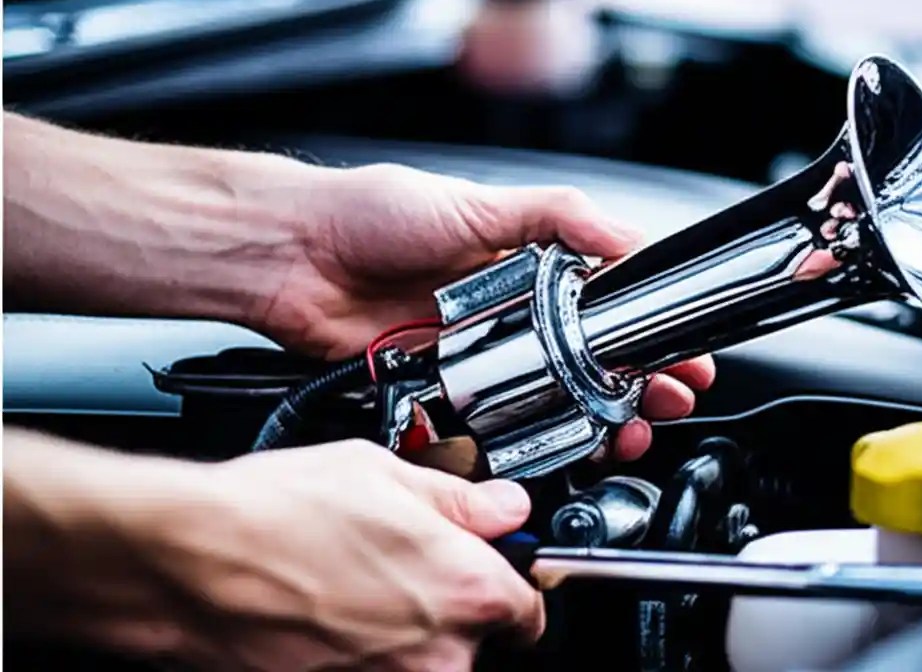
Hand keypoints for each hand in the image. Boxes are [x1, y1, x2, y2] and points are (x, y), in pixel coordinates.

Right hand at [160, 440, 543, 670]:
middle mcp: (437, 654)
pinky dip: (354, 654)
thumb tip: (505, 508)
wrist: (187, 563)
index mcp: (466, 590)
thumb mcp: (385, 473)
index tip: (494, 577)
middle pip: (472, 642)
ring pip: (417, 663)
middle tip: (396, 570)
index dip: (511, 588)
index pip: (528, 611)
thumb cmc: (277, 513)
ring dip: (398, 637)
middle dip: (444, 610)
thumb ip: (462, 500)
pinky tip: (322, 617)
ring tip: (348, 589)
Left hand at [255, 162, 714, 460]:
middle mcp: (506, 309)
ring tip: (623, 432)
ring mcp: (475, 351)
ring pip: (548, 394)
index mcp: (524, 261)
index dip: (646, 329)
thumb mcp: (475, 203)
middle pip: (587, 357)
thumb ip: (554, 215)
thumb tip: (623, 234)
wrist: (291, 255)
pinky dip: (523, 436)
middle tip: (667, 401)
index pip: (604, 300)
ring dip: (591, 417)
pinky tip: (552, 444)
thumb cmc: (370, 214)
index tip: (682, 351)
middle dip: (634, 382)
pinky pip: (491, 420)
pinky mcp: (439, 386)